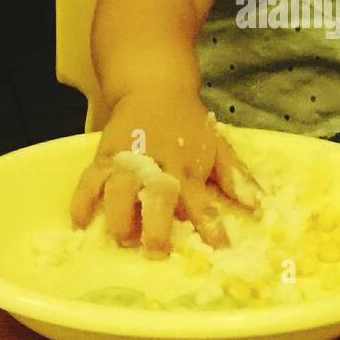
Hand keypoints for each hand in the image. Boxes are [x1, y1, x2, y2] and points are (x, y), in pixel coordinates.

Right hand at [70, 84, 261, 257]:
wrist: (154, 87)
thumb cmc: (188, 125)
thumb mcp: (219, 145)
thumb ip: (237, 177)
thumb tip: (258, 206)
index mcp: (188, 166)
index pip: (201, 201)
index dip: (211, 226)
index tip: (219, 248)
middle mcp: (158, 163)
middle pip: (157, 196)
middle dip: (156, 226)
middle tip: (156, 251)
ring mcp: (127, 160)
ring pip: (119, 189)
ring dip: (119, 216)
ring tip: (122, 239)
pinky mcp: (103, 156)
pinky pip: (87, 181)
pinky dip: (81, 202)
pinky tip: (81, 224)